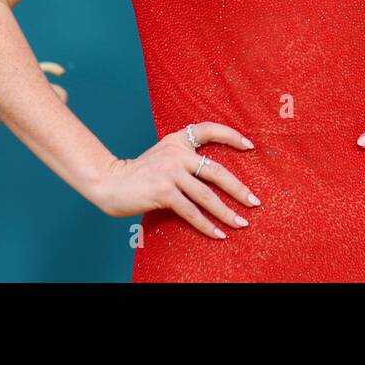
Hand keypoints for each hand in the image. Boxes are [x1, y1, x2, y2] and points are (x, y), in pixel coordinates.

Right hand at [89, 122, 259, 239]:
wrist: (110, 182)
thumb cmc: (140, 172)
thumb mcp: (163, 154)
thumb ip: (184, 155)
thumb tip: (215, 173)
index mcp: (178, 140)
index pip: (208, 130)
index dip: (231, 136)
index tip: (249, 146)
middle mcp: (176, 153)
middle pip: (216, 171)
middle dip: (238, 189)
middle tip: (255, 202)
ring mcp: (170, 172)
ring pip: (206, 195)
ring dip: (227, 212)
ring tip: (241, 223)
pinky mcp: (163, 192)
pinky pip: (191, 212)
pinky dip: (206, 225)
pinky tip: (218, 234)